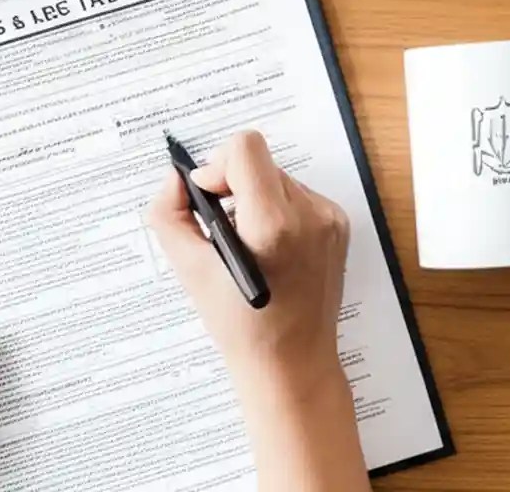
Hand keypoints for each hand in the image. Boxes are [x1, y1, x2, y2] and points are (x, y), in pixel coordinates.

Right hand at [147, 130, 351, 392]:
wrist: (292, 362)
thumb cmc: (242, 327)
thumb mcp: (190, 271)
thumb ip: (170, 215)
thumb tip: (177, 180)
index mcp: (274, 224)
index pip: (246, 148)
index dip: (216, 165)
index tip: (208, 197)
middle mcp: (310, 215)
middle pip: (260, 163)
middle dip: (233, 187)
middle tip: (222, 229)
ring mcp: (329, 219)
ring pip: (278, 178)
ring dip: (255, 201)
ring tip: (249, 247)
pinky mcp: (338, 225)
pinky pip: (299, 197)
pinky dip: (277, 213)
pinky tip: (271, 251)